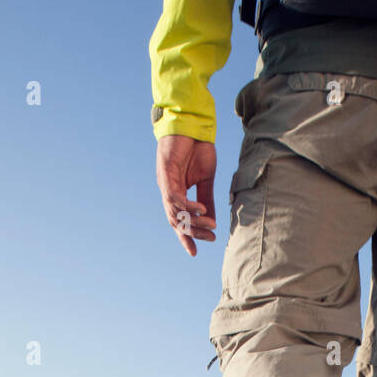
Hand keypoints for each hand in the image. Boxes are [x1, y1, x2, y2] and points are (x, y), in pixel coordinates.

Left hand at [156, 135, 217, 256]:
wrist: (192, 124)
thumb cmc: (197, 148)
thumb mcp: (206, 179)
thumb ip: (206, 199)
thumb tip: (211, 221)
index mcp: (176, 193)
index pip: (178, 221)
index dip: (185, 237)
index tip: (194, 253)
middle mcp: (168, 190)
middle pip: (176, 220)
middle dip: (193, 232)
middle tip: (211, 237)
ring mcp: (165, 182)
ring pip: (175, 212)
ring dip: (193, 221)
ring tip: (211, 224)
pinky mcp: (166, 173)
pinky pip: (174, 196)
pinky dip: (187, 205)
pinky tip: (200, 210)